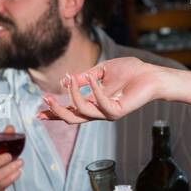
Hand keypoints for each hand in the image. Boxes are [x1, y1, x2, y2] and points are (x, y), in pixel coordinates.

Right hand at [37, 56, 164, 123]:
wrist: (151, 75)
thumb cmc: (130, 72)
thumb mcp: (101, 70)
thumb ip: (84, 76)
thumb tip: (66, 79)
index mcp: (93, 104)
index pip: (70, 112)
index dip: (54, 114)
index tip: (38, 113)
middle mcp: (99, 112)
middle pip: (72, 119)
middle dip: (56, 111)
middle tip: (46, 98)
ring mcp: (108, 113)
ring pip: (82, 112)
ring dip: (73, 94)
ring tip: (70, 78)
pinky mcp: (117, 111)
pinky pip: (100, 103)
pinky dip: (93, 89)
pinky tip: (92, 76)